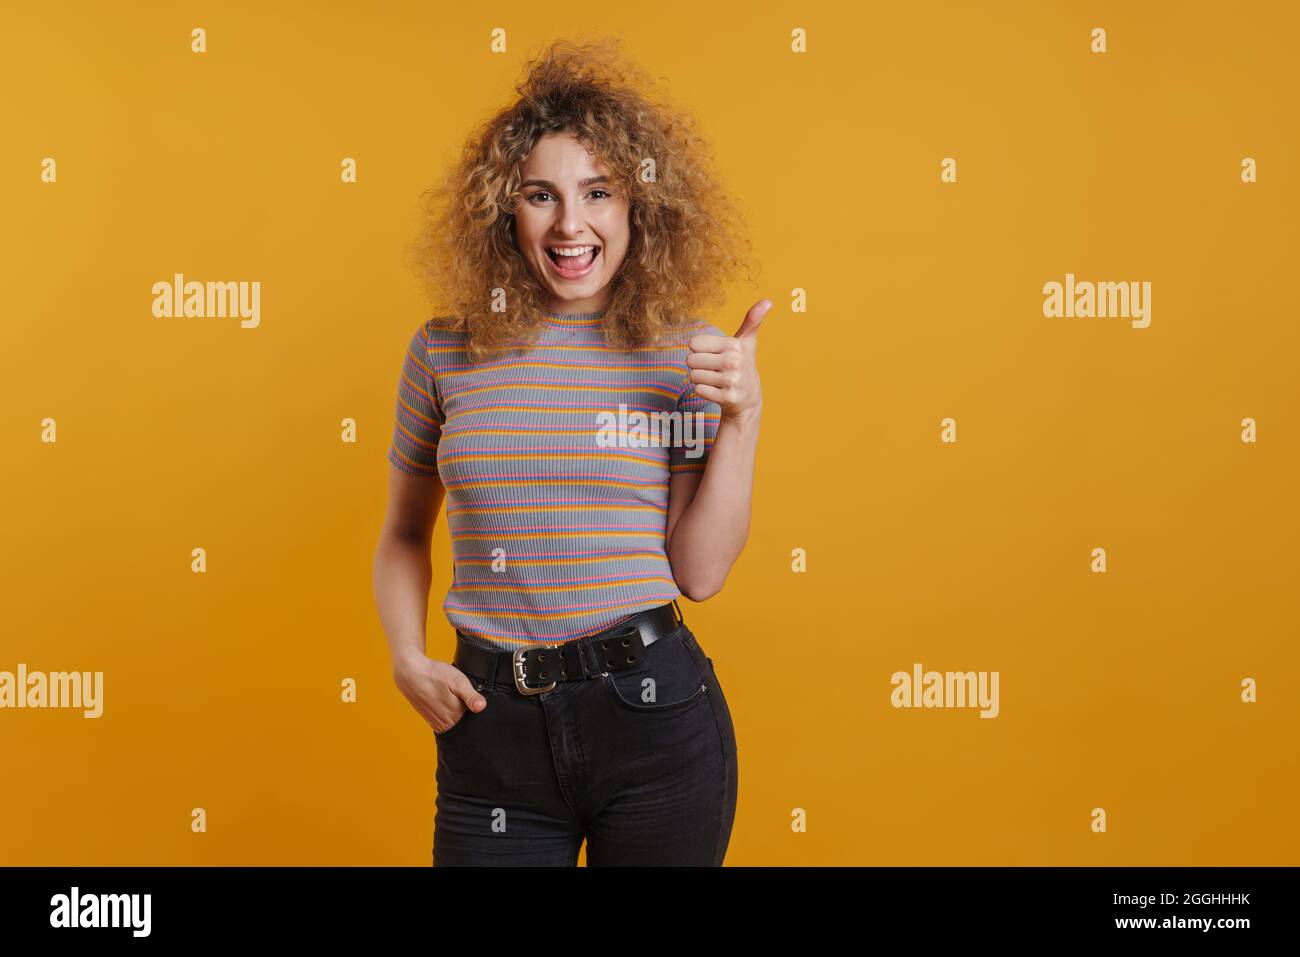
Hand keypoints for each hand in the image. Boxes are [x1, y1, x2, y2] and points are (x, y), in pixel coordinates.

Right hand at [392, 651, 485, 733]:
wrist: (410, 673)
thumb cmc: (434, 675)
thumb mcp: (458, 681)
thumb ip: (470, 695)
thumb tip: (481, 707)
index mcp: (455, 718)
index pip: (474, 726)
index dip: (480, 717)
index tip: (478, 705)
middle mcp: (445, 725)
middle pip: (465, 726)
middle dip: (469, 717)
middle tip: (464, 699)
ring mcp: (437, 723)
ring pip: (455, 724)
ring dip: (459, 715)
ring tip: (454, 699)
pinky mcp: (430, 719)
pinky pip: (445, 722)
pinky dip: (449, 714)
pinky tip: (447, 702)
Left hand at [686, 299, 770, 423]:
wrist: (748, 399)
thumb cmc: (742, 365)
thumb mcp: (746, 342)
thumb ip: (752, 320)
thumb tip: (768, 301)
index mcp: (734, 345)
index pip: (693, 344)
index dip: (699, 351)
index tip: (714, 355)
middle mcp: (733, 361)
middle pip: (691, 360)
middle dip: (698, 366)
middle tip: (714, 370)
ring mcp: (731, 380)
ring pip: (693, 376)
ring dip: (700, 380)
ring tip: (716, 380)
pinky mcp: (727, 397)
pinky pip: (699, 390)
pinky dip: (704, 391)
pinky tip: (717, 391)